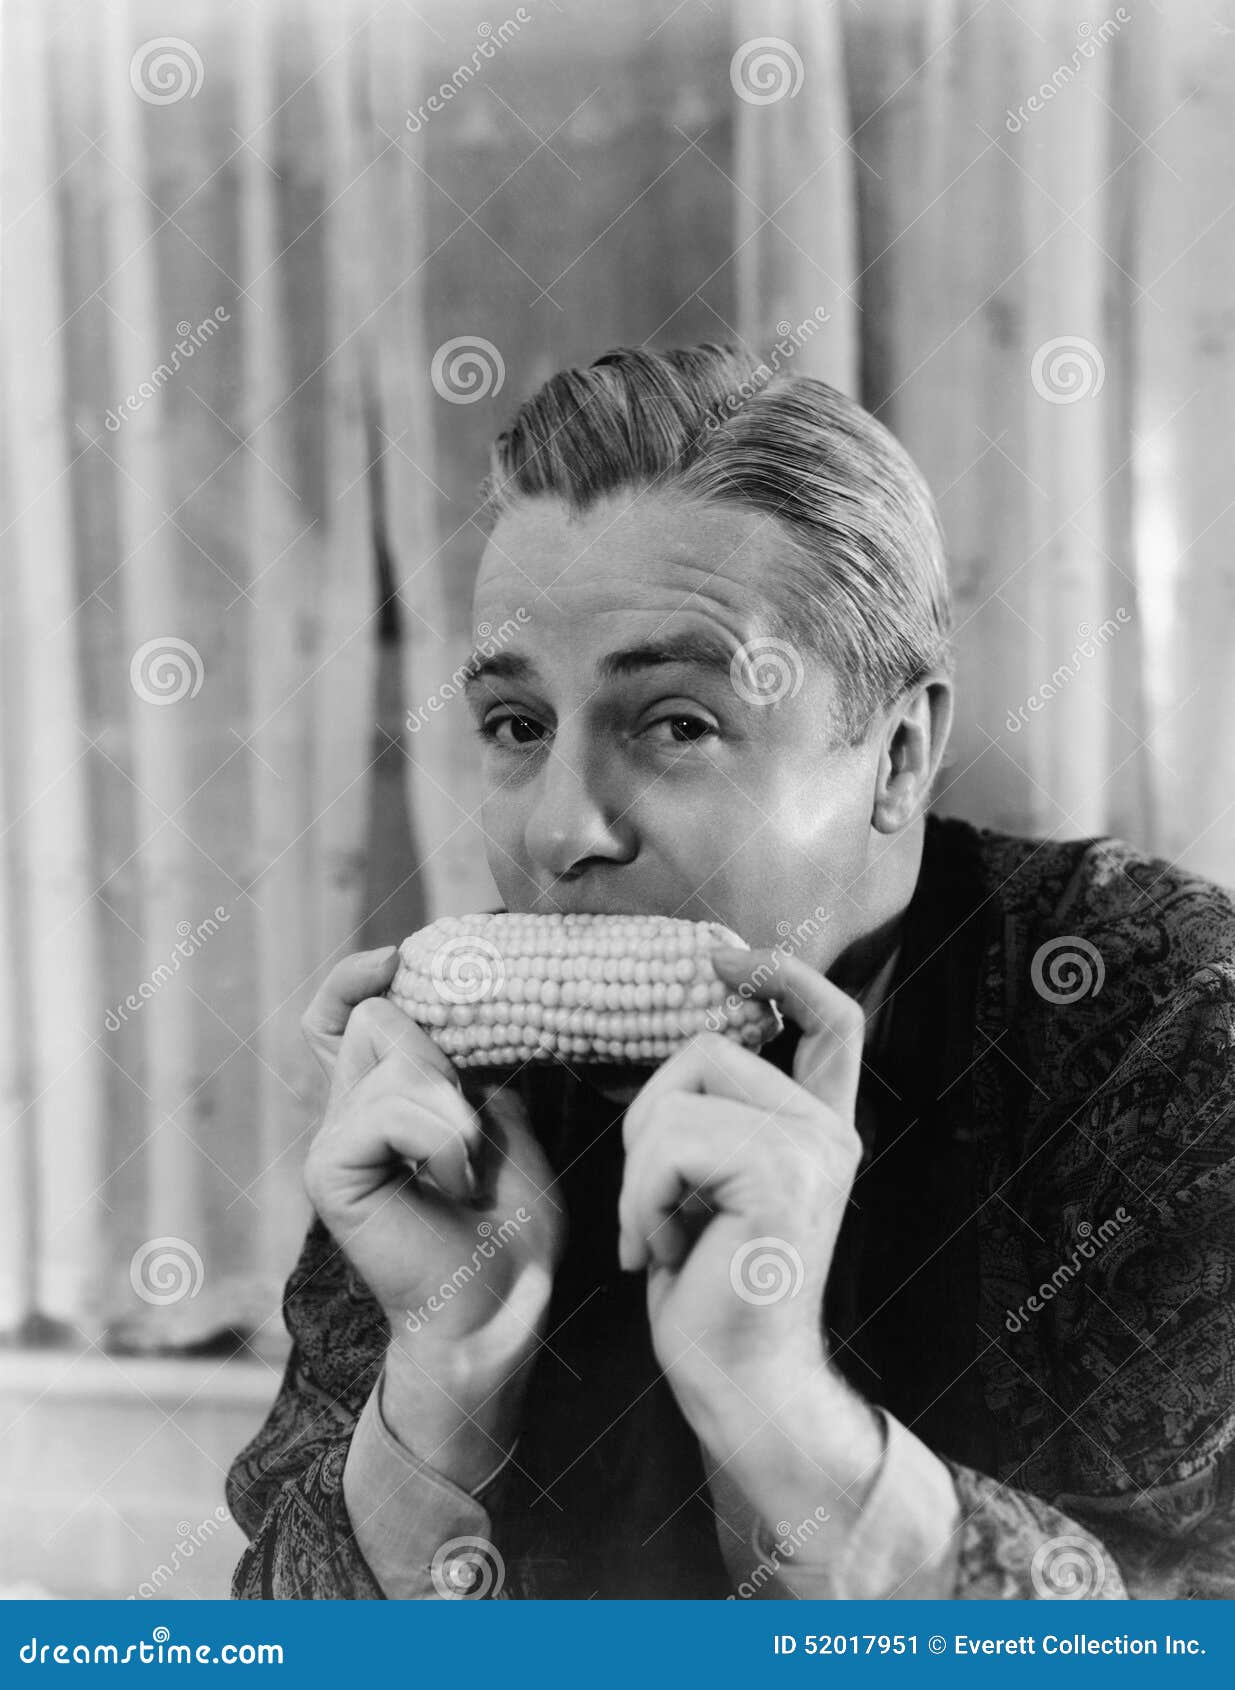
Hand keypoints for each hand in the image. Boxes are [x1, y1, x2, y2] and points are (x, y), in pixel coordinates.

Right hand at [302, 964, 561, 1343]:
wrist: (500, 1306)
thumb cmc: (510, 1226)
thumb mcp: (506, 1122)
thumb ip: (469, 1067)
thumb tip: (458, 1005)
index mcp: (384, 1097)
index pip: (342, 1012)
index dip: (357, 977)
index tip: (397, 959)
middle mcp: (347, 1111)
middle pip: (379, 1016)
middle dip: (441, 1060)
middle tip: (469, 1135)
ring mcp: (332, 1139)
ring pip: (392, 1054)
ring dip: (453, 1109)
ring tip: (466, 1171)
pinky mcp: (329, 1169)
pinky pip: (389, 1108)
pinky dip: (440, 1139)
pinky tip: (452, 1185)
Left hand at [617, 947, 865, 1431]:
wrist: (740, 1385)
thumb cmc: (712, 1292)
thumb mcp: (710, 1185)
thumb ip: (717, 1118)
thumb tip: (676, 1048)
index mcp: (817, 1128)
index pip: (831, 1020)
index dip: (783, 974)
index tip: (724, 958)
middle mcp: (826, 1133)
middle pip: (710, 1050)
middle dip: (651, 1120)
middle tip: (660, 1204)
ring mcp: (809, 1151)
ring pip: (678, 1100)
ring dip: (641, 1172)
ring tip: (664, 1233)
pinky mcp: (780, 1178)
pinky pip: (670, 1144)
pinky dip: (641, 1199)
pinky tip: (659, 1252)